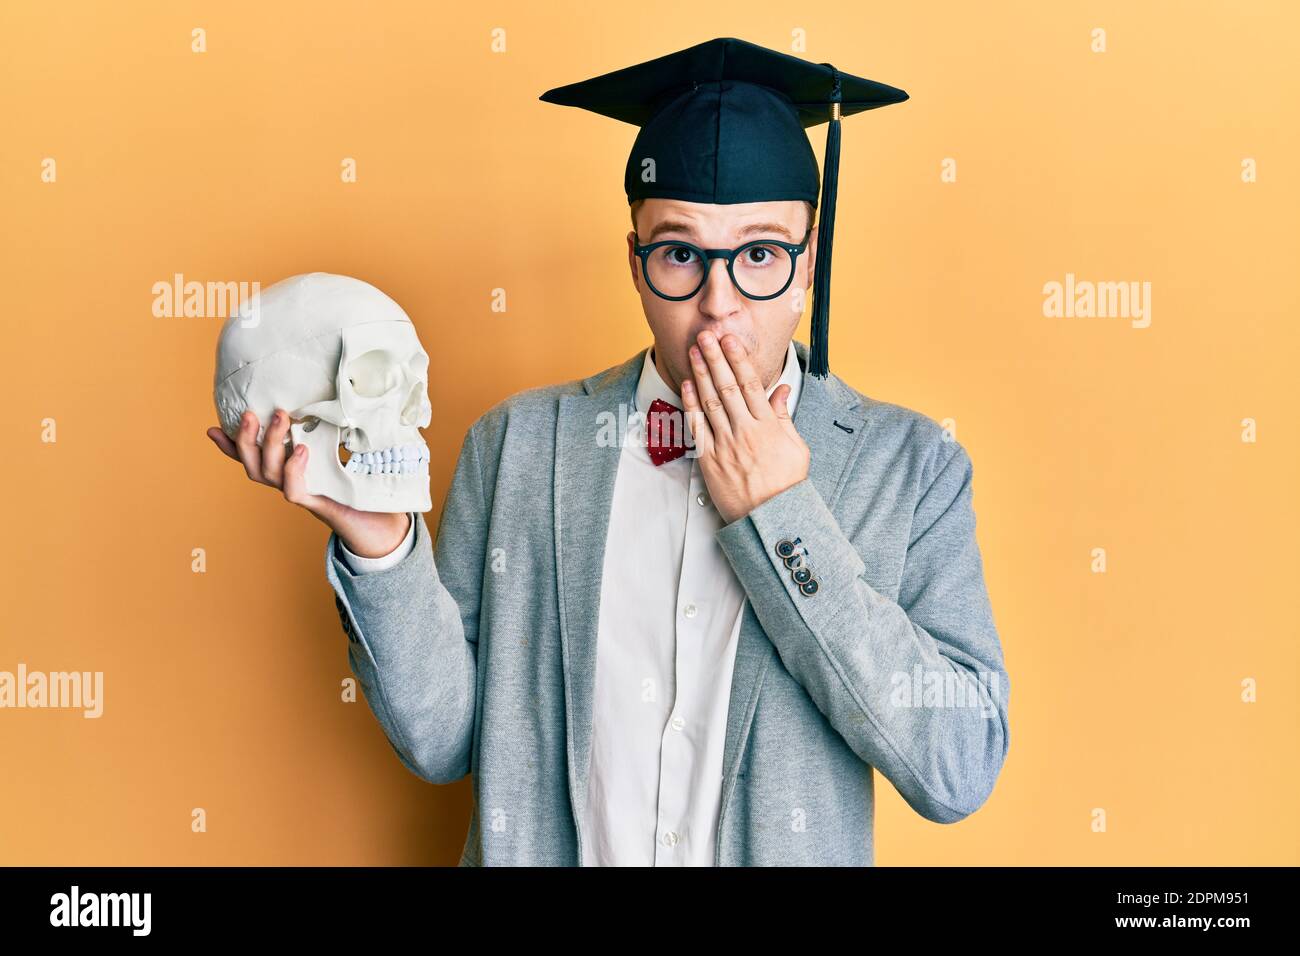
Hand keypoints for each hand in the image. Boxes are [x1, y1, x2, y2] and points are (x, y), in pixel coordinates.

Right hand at [206, 409, 411, 557]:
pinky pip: (294, 490)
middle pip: (252, 465)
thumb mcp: (337, 449)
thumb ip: (325, 429)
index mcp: (284, 468)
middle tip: (251, 413)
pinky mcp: (313, 501)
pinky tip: (301, 450)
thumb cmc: (353, 480)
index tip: (213, 428)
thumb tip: (330, 397)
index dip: (229, 446)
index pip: (249, 458)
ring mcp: (297, 492)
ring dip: (271, 443)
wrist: (373, 515)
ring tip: (279, 418)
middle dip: (245, 439)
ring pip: (269, 473)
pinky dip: (294, 469)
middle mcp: (284, 482)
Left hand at [679, 330, 809, 523]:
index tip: (730, 340)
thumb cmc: (786, 484)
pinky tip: (686, 385)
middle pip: (727, 386)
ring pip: (711, 401)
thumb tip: (781, 391)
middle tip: (705, 335)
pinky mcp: (710, 460)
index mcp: (768, 426)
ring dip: (701, 374)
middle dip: (715, 358)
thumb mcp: (796, 447)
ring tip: (694, 352)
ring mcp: (726, 445)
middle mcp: (745, 431)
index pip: (750, 384)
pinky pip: (698, 427)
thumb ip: (784, 417)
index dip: (738, 359)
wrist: (771, 518)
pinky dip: (691, 404)